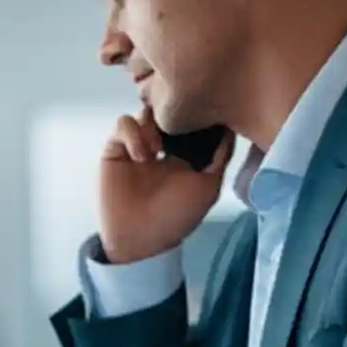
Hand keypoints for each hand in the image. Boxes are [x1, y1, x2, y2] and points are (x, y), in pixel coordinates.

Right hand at [99, 107, 234, 263]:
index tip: (202, 111)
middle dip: (172, 111)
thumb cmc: (176, 216)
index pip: (188, 120)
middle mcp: (161, 146)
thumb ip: (221, 157)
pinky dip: (133, 134)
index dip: (194, 112)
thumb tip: (230, 129)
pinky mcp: (116, 149)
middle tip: (177, 124)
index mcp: (184, 153)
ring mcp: (137, 146)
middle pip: (166, 109)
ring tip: (158, 148)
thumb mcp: (209, 187)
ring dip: (152, 125)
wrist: (140, 236)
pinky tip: (142, 156)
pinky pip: (122, 124)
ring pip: (144, 112)